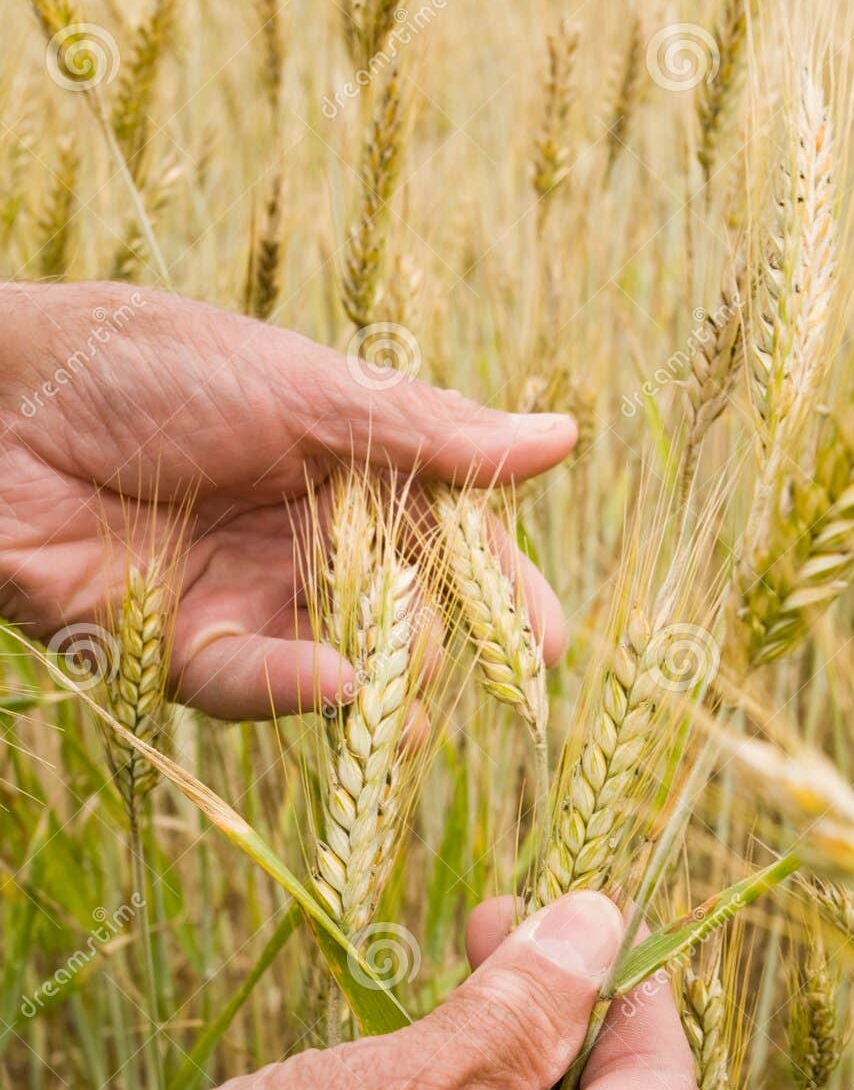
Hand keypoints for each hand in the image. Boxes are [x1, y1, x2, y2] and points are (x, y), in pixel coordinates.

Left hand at [0, 281, 573, 717]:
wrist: (1, 409)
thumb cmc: (151, 368)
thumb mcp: (306, 391)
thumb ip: (429, 435)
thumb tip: (560, 440)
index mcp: (344, 470)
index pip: (444, 539)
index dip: (497, 592)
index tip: (547, 645)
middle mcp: (302, 542)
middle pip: (400, 614)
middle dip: (446, 653)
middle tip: (486, 682)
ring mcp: (245, 598)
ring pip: (336, 666)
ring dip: (383, 695)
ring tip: (414, 721)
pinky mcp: (180, 650)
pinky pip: (252, 684)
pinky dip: (296, 689)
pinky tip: (338, 686)